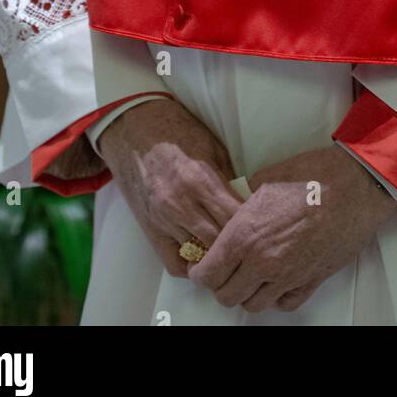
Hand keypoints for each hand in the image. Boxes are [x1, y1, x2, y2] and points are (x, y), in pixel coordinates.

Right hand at [98, 96, 243, 277]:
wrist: (137, 132)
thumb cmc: (179, 134)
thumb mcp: (212, 149)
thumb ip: (229, 180)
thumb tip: (248, 205)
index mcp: (201, 181)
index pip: (235, 218)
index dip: (250, 224)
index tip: (259, 224)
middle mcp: (182, 205)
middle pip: (220, 242)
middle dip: (236, 244)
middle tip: (248, 242)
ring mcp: (164, 221)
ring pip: (200, 256)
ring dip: (215, 255)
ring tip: (229, 250)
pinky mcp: (151, 230)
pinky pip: (175, 263)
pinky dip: (191, 265)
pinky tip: (202, 255)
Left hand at [187, 143, 396, 312]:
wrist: (355, 186)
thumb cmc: (313, 175)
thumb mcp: (266, 179)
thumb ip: (242, 202)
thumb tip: (231, 210)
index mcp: (245, 235)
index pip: (207, 273)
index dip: (200, 270)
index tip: (203, 263)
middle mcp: (263, 262)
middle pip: (226, 295)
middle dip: (220, 283)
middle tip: (224, 268)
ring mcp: (288, 276)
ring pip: (253, 305)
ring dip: (246, 292)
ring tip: (249, 274)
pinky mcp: (311, 281)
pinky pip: (284, 304)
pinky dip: (275, 297)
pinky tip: (275, 279)